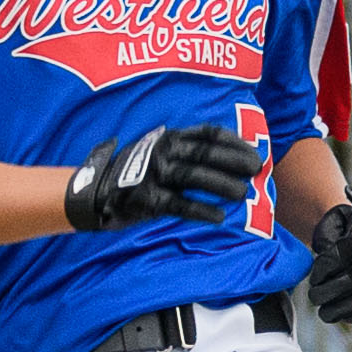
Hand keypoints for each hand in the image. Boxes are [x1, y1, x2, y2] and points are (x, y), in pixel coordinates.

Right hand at [65, 123, 262, 232]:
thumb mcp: (159, 150)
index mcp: (170, 137)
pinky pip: (179, 205)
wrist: (95, 191)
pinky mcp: (147, 199)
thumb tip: (228, 159)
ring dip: (221, 185)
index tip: (253, 150)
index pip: (207, 133)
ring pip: (194, 177)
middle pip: (205, 154)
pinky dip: (200, 210)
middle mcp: (163, 152)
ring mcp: (154, 174)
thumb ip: (186, 150)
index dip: (233, 142)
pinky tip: (218, 217)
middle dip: (234, 160)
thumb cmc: (136, 172)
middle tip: (256, 168)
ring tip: (241, 193)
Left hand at [305, 196, 351, 325]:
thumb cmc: (341, 231)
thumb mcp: (330, 224)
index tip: (313, 276)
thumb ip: (325, 235)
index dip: (331, 263)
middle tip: (314, 298)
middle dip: (337, 288)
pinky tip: (345, 315)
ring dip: (349, 306)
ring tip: (326, 313)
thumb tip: (326, 255)